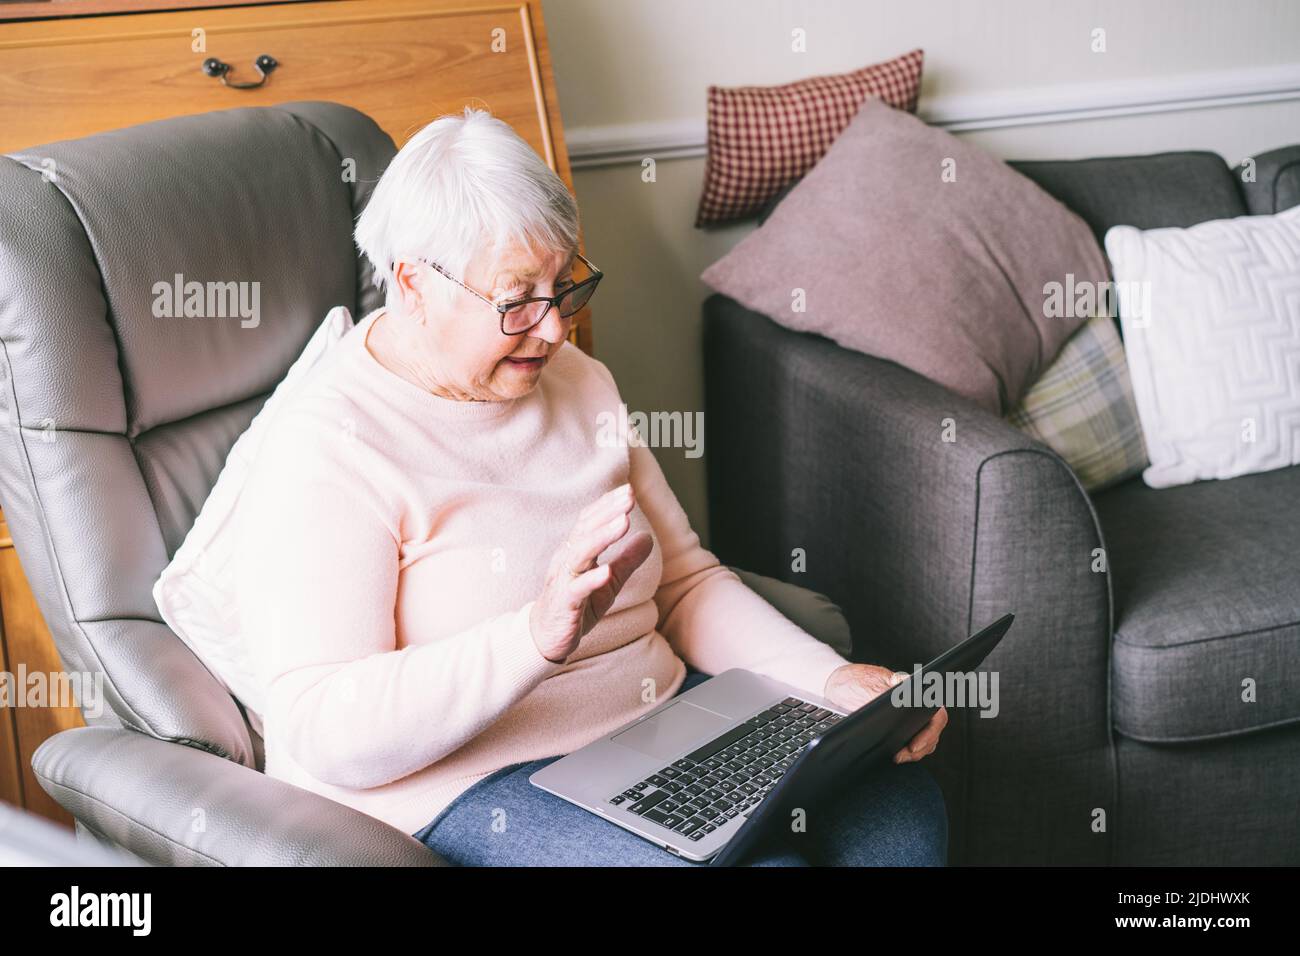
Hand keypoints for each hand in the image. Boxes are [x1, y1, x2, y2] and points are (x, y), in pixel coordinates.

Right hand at [530, 482, 652, 662]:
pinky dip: (591, 579)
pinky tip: (606, 572)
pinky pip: (577, 589)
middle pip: (585, 530)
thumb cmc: (577, 605)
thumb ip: (627, 560)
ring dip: (602, 537)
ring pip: (580, 554)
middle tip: (629, 497)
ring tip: (623, 523)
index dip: (608, 505)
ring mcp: (563, 580)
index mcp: (576, 551)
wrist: (547, 637)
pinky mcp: (564, 603)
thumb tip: (649, 538)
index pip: (590, 521)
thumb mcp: (608, 582)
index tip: (628, 490)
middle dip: (608, 512)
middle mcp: (566, 560)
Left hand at [822, 663, 947, 763]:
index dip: (930, 733)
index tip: (913, 745)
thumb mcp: (869, 683)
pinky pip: (911, 745)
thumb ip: (885, 690)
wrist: (839, 685)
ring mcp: (909, 718)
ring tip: (897, 757)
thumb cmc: (856, 680)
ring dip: (914, 753)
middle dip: (920, 748)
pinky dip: (907, 753)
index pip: (936, 715)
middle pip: (932, 732)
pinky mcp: (899, 729)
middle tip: (901, 756)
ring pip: (924, 741)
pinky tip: (895, 756)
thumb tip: (897, 697)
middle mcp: (915, 705)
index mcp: (914, 691)